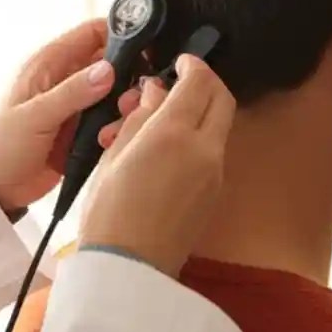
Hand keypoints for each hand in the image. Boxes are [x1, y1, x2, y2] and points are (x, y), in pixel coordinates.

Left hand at [0, 19, 136, 212]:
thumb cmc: (1, 146)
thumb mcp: (34, 118)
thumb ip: (71, 93)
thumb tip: (108, 69)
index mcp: (48, 64)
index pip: (91, 33)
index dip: (120, 33)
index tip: (146, 48)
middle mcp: (65, 78)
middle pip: (110, 62)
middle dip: (129, 75)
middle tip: (137, 97)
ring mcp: (75, 104)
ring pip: (115, 92)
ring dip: (124, 104)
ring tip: (125, 119)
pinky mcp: (82, 129)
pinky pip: (110, 119)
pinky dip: (117, 125)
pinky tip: (115, 137)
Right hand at [79, 55, 235, 276]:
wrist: (129, 269)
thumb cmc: (110, 214)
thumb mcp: (114, 156)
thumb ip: (140, 118)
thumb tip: (156, 94)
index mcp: (175, 134)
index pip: (199, 82)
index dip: (191, 65)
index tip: (178, 61)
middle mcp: (205, 150)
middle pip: (222, 99)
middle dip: (205, 83)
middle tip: (179, 82)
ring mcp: (215, 174)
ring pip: (218, 126)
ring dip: (197, 113)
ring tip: (157, 122)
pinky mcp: (214, 194)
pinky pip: (211, 152)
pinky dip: (196, 139)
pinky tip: (163, 150)